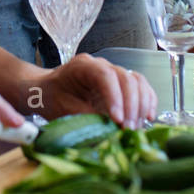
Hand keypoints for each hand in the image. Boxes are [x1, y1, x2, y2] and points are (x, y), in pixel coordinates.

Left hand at [29, 53, 156, 128]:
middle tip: (128, 129)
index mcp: (83, 66)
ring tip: (136, 127)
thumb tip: (109, 128)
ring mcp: (113, 73)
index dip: (115, 97)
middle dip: (131, 106)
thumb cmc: (51, 98)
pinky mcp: (121, 84)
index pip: (105, 76)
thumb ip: (85, 116)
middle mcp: (101, 65)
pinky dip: (147, 102)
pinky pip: (141, 88)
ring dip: (141, 106)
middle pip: (126, 78)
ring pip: (137, 82)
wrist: (46, 91)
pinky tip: (146, 118)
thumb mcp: (62, 109)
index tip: (117, 119)